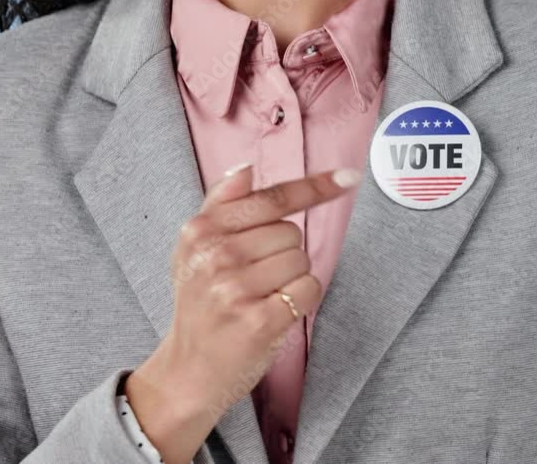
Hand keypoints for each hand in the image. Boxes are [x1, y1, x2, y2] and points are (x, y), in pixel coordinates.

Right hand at [124, 165, 361, 463]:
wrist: (188, 369)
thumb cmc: (199, 305)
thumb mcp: (194, 250)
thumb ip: (220, 204)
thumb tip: (246, 167)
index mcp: (201, 231)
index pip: (270, 198)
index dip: (314, 187)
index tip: (348, 178)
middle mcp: (216, 255)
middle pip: (291, 232)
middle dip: (284, 253)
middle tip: (256, 279)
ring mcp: (236, 288)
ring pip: (302, 260)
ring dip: (292, 279)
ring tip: (262, 297)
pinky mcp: (259, 320)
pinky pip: (308, 289)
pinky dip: (301, 300)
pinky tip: (275, 311)